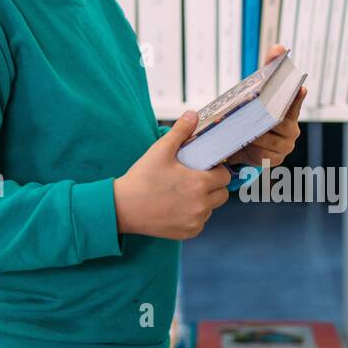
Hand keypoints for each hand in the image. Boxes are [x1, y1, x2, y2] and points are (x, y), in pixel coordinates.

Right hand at [113, 111, 231, 240]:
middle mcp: (201, 205)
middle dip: (213, 186)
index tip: (203, 168)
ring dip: (204, 201)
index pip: (224, 176)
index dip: (216, 170)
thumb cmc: (141, 178)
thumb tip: (193, 115)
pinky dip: (193, 215)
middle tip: (194, 179)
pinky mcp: (187, 233)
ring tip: (183, 193)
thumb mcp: (160, 150)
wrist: (123, 208)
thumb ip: (180, 132)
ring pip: (211, 209)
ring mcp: (194, 221)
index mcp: (198, 184)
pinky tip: (178, 206)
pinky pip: (200, 222)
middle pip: (222, 194)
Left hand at [223, 43, 305, 168]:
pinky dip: (251, 149)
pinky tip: (242, 144)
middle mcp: (291, 130)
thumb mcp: (259, 92)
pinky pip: (262, 154)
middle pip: (278, 123)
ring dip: (254, 134)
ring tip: (240, 129)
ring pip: (268, 139)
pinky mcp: (274, 160)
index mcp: (290, 112)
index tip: (300, 87)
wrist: (245, 143)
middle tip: (250, 111)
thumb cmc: (255, 114)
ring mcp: (284, 146)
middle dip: (263, 117)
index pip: (295, 102)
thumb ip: (269, 68)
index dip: (297, 96)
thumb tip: (278, 47)